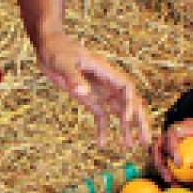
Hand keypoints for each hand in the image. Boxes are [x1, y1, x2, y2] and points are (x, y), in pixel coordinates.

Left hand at [38, 32, 150, 149]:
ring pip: (119, 111)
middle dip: (139, 121)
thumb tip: (83, 91)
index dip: (131, 103)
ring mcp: (99, 90)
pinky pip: (101, 115)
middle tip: (145, 140)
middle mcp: (107, 82)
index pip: (126, 88)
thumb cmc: (57, 48)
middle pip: (129, 102)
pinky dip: (103, 128)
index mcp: (105, 71)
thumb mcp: (63, 62)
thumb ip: (73, 76)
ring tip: (130, 146)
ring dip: (126, 128)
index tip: (127, 119)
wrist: (47, 46)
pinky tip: (102, 143)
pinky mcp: (89, 97)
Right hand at [151, 118, 192, 183]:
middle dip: (160, 163)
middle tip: (169, 178)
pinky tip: (175, 183)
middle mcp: (172, 132)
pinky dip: (166, 171)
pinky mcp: (170, 149)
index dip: (171, 148)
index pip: (172, 134)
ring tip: (171, 183)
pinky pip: (164, 160)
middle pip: (158, 145)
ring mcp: (169, 141)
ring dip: (160, 169)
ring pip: (157, 154)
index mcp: (183, 126)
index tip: (178, 164)